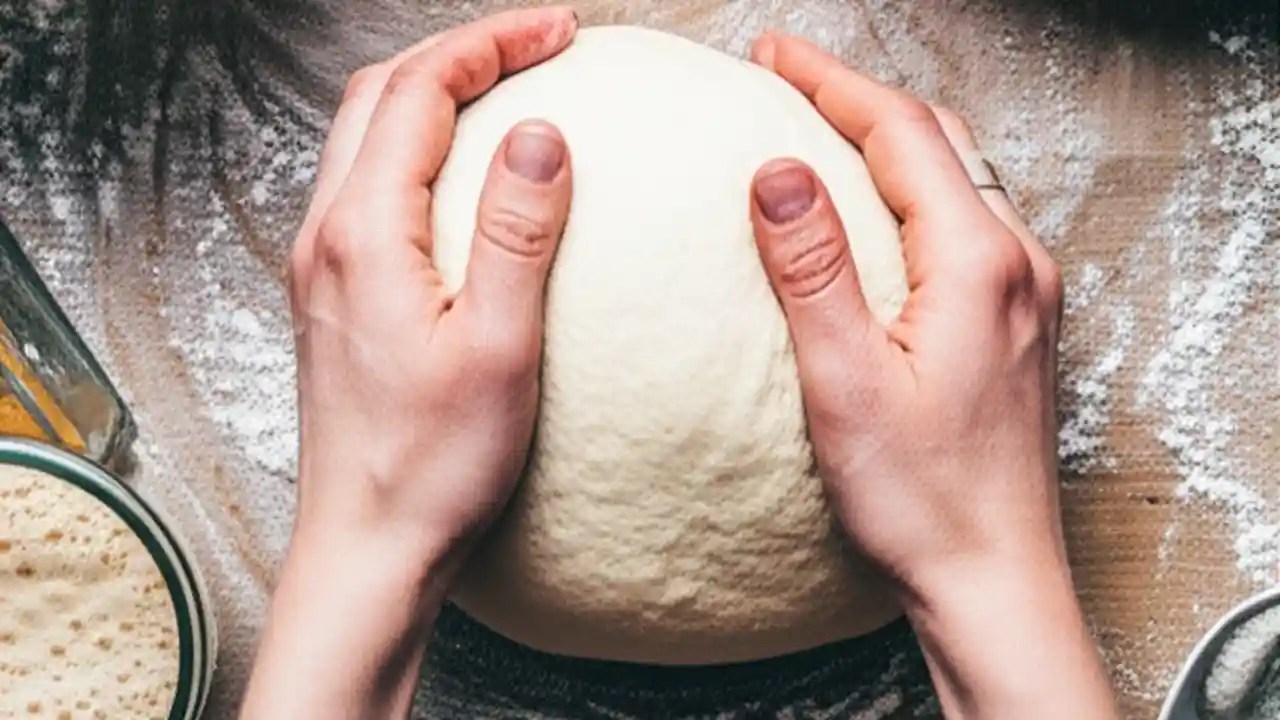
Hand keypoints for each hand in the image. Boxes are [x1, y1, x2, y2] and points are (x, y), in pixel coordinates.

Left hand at [241, 8, 576, 718]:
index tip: (560, 31)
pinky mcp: (334, 297)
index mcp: (365, 234)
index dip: (491, 43)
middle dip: (459, 51)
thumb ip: (518, 232)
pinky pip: (367, 187)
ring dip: (431, 94)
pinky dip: (417, 148)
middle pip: (380, 95)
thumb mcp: (499, 348)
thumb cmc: (432, 466)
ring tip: (504, 90)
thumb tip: (540, 135)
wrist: (369, 546)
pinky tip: (465, 176)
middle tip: (536, 43)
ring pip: (366, 137)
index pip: (420, 92)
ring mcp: (323, 266)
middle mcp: (328, 236)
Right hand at [748, 33, 1115, 718]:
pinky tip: (875, 212)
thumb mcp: (846, 383)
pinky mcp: (1019, 322)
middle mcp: (1018, 263)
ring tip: (823, 129)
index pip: (901, 133)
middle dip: (860, 98)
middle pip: (939, 140)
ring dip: (891, 140)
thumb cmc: (921, 499)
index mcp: (978, 263)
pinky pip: (969, 222)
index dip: (831, 84)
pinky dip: (915, 189)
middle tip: (789, 80)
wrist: (993, 577)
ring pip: (959, 176)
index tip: (772, 56)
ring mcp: (1027, 292)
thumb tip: (777, 170)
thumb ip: (813, 269)